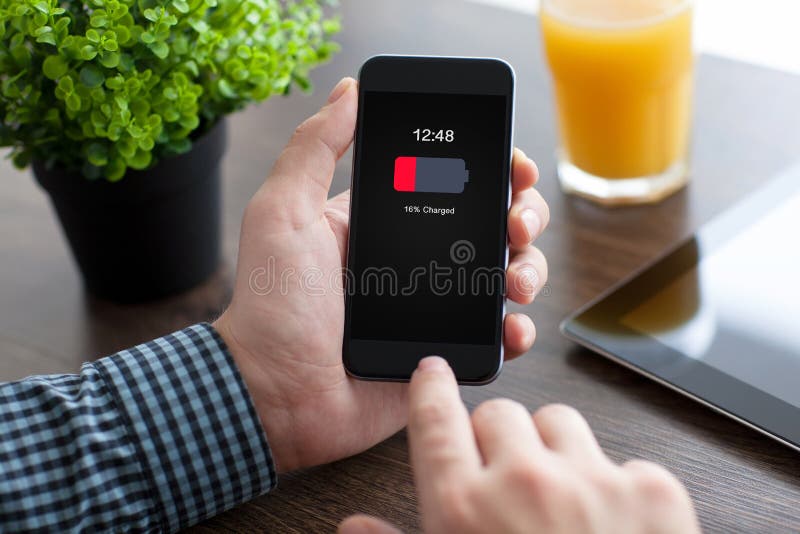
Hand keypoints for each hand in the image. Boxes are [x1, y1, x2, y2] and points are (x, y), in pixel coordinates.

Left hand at [213, 77, 549, 472]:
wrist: (274, 393)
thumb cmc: (271, 305)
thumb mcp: (284, 212)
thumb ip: (314, 149)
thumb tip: (349, 91)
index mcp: (385, 223)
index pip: (452, 183)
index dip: (490, 170)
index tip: (512, 166)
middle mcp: (417, 260)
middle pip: (492, 225)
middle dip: (522, 215)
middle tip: (516, 223)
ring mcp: (435, 308)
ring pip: (506, 276)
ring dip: (529, 269)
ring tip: (515, 280)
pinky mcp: (444, 352)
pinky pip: (496, 337)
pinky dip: (516, 331)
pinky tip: (511, 327)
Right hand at [339, 357, 699, 533]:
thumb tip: (353, 528)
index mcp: (463, 510)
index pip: (434, 417)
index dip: (431, 388)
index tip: (433, 373)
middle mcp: (524, 483)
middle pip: (499, 413)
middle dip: (498, 440)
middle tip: (508, 483)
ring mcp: (592, 482)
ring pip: (559, 421)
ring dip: (555, 452)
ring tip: (560, 504)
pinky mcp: (652, 492)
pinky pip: (623, 460)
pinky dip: (616, 488)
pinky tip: (611, 528)